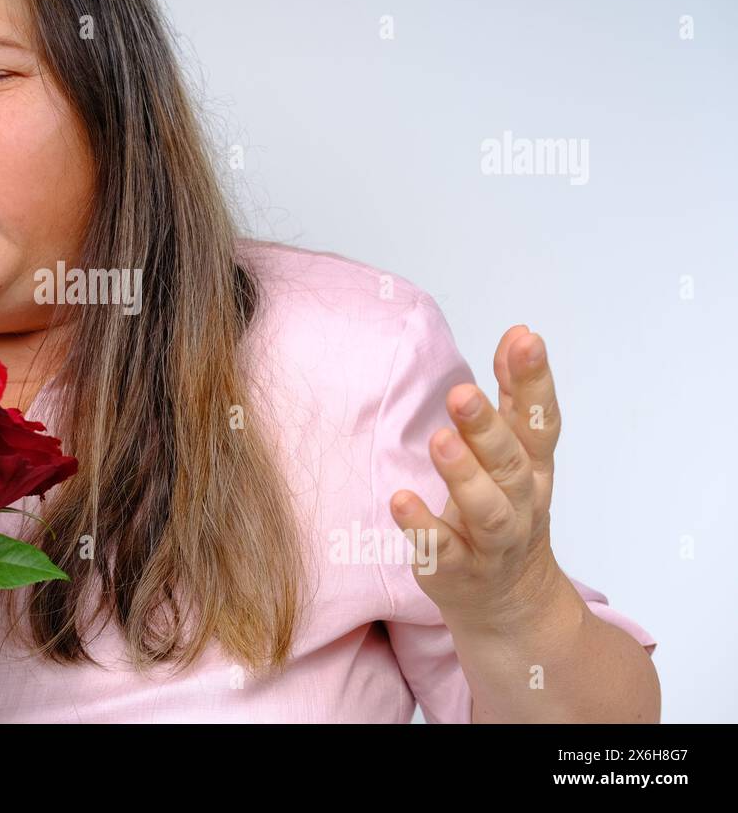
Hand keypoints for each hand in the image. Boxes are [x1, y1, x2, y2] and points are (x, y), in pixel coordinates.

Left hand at [388, 324, 564, 629]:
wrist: (511, 605)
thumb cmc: (508, 511)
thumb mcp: (517, 454)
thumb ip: (514, 396)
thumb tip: (519, 333)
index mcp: (532, 469)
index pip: (539, 422)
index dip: (534, 382)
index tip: (526, 339)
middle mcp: (520, 504)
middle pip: (510, 464)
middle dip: (489, 427)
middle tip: (463, 394)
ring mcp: (491, 542)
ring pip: (487, 510)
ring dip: (463, 476)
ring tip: (439, 441)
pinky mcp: (457, 571)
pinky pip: (442, 551)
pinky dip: (423, 528)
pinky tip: (400, 501)